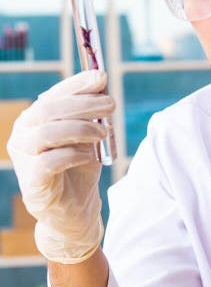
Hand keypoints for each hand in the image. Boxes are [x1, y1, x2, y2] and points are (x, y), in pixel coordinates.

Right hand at [7, 71, 113, 262]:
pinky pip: (49, 161)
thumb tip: (101, 81)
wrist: (76, 209)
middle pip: (48, 110)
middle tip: (111, 105)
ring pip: (46, 133)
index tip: (101, 77)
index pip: (53, 95)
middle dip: (83, 104)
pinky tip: (88, 156)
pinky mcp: (32, 182)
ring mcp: (23, 159)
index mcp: (35, 120)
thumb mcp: (90, 135)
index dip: (76, 84)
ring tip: (104, 134)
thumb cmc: (80, 168)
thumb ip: (92, 111)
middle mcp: (23, 136)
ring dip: (80, 128)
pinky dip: (72, 155)